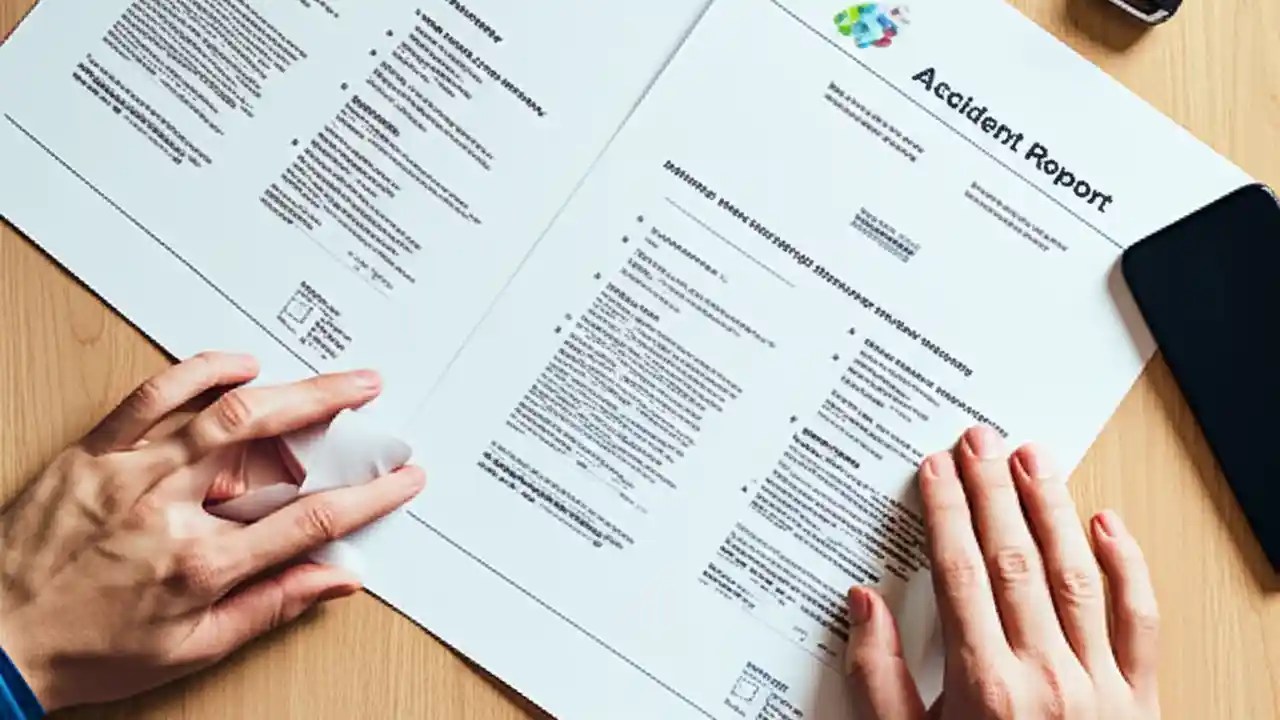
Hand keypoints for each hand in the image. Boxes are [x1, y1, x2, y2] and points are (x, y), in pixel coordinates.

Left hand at [0, 352, 424, 711]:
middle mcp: (169, 510)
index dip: (368, 495)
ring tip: (320, 376)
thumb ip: (270, 607)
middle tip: (367, 390)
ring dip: (280, 387)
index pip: (309, 521)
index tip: (400, 478)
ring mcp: (130, 473)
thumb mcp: (192, 649)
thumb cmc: (85, 651)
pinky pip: (151, 396)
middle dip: (329, 408)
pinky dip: (198, 372)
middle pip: (268, 444)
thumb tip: (334, 581)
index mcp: (201, 565)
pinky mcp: (94, 453)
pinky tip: (236, 366)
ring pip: (219, 412)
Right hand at [845, 426, 1158, 718]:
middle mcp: (1046, 676)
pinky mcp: (1139, 700)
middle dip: (993, 491)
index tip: (935, 470)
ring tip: (1034, 458)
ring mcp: (1099, 685)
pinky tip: (1108, 524)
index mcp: (985, 688)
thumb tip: (863, 607)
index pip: (960, 572)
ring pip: (1075, 573)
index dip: (945, 512)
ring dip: (1053, 507)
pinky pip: (1139, 620)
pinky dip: (1127, 567)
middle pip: (1014, 558)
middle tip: (979, 439)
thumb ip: (878, 681)